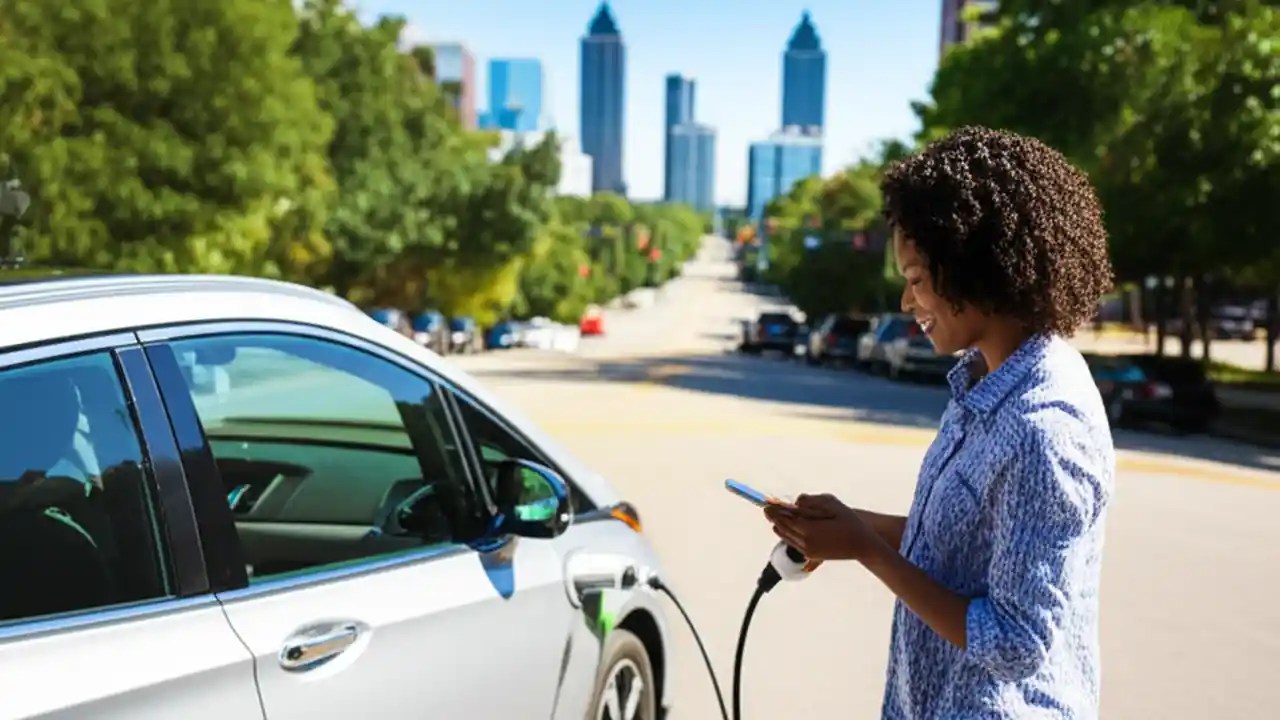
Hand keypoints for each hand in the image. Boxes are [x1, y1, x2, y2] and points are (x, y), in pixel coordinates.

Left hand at [763, 493, 884, 561]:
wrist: (862, 545)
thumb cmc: (849, 522)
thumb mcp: (833, 505)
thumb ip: (813, 501)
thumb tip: (797, 501)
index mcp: (810, 530)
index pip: (786, 519)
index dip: (776, 512)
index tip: (767, 505)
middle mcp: (806, 542)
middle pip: (784, 529)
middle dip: (774, 518)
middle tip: (766, 509)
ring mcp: (808, 551)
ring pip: (787, 538)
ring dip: (779, 527)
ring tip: (772, 517)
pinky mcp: (812, 555)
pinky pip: (793, 544)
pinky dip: (786, 535)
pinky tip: (782, 529)